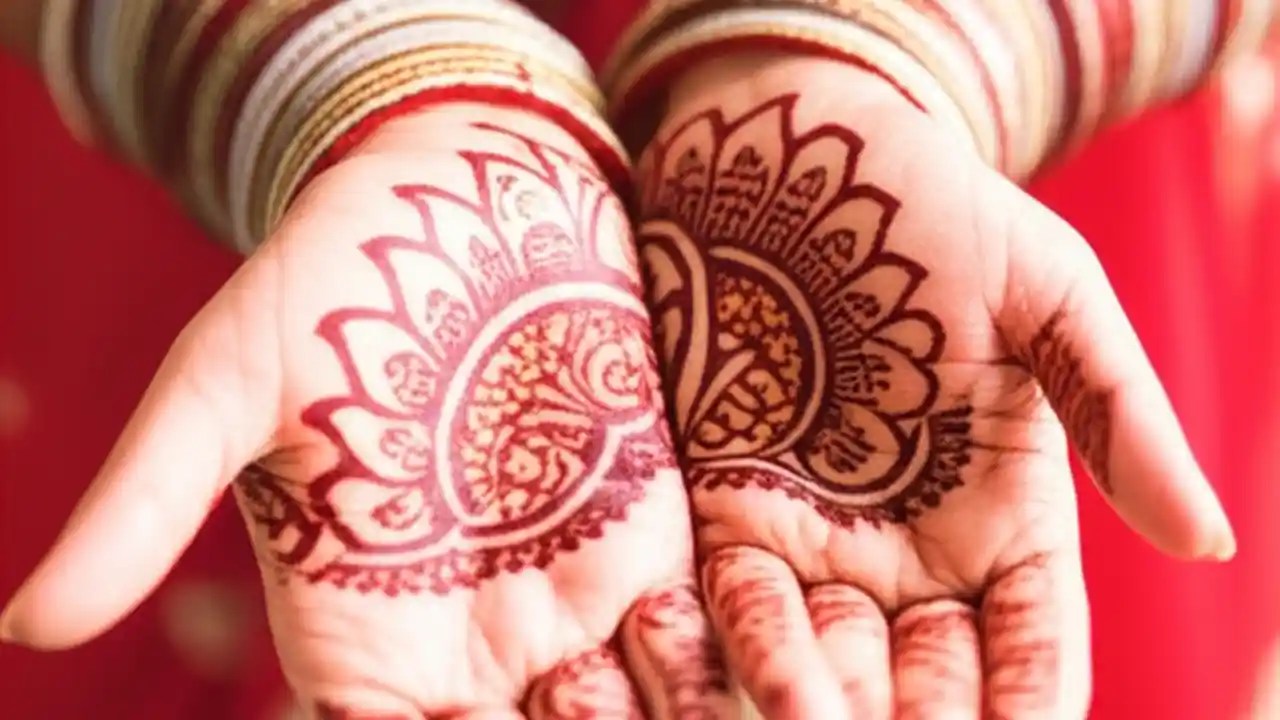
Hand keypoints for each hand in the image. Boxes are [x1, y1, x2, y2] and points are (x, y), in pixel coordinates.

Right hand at [0, 105, 735, 718]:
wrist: (462, 191)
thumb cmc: (331, 277)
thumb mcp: (225, 383)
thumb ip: (146, 501)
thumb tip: (22, 623)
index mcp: (359, 632)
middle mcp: (471, 634)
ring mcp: (569, 590)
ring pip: (629, 719)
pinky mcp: (653, 530)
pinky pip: (700, 632)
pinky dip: (742, 675)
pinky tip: (793, 692)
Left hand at [635, 53, 1235, 718]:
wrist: (798, 157)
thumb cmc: (939, 210)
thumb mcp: (1052, 298)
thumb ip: (1120, 417)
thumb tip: (1210, 542)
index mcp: (1005, 513)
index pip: (1033, 645)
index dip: (1033, 705)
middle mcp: (909, 545)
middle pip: (928, 677)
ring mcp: (815, 532)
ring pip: (829, 659)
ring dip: (824, 706)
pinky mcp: (725, 506)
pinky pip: (734, 601)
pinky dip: (740, 649)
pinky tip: (736, 687)